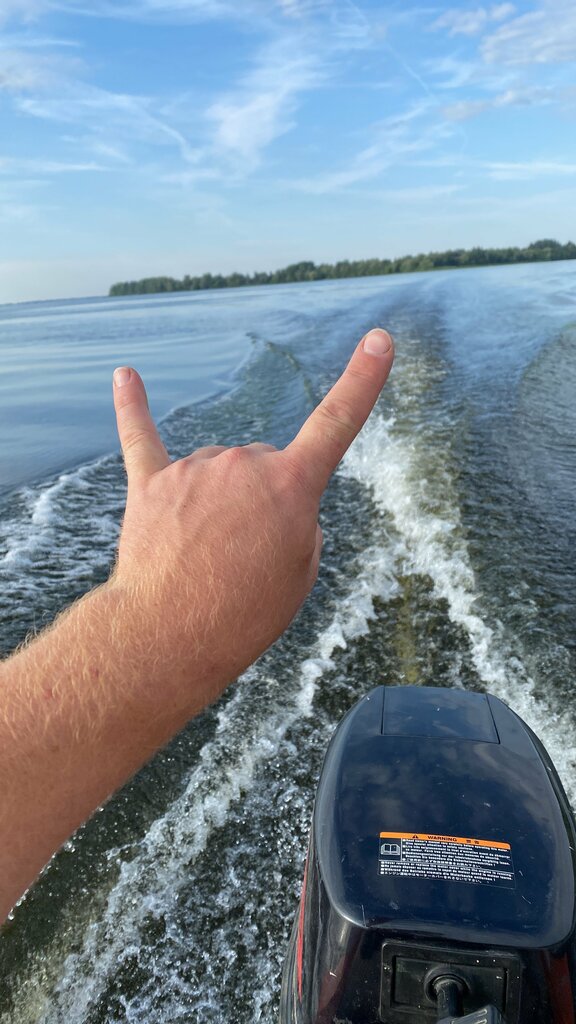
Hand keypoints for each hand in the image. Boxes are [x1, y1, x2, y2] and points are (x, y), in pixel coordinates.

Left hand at [111, 328, 393, 710]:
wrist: (170, 638)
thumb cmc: (244, 613)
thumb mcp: (300, 574)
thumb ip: (297, 522)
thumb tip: (265, 501)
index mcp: (292, 485)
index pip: (339, 422)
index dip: (364, 379)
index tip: (380, 340)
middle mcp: (244, 464)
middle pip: (264, 466)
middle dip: (261, 503)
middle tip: (245, 557)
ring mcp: (194, 470)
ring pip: (219, 471)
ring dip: (218, 504)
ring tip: (205, 555)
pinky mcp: (150, 483)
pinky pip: (141, 436)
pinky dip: (132, 407)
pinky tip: (125, 376)